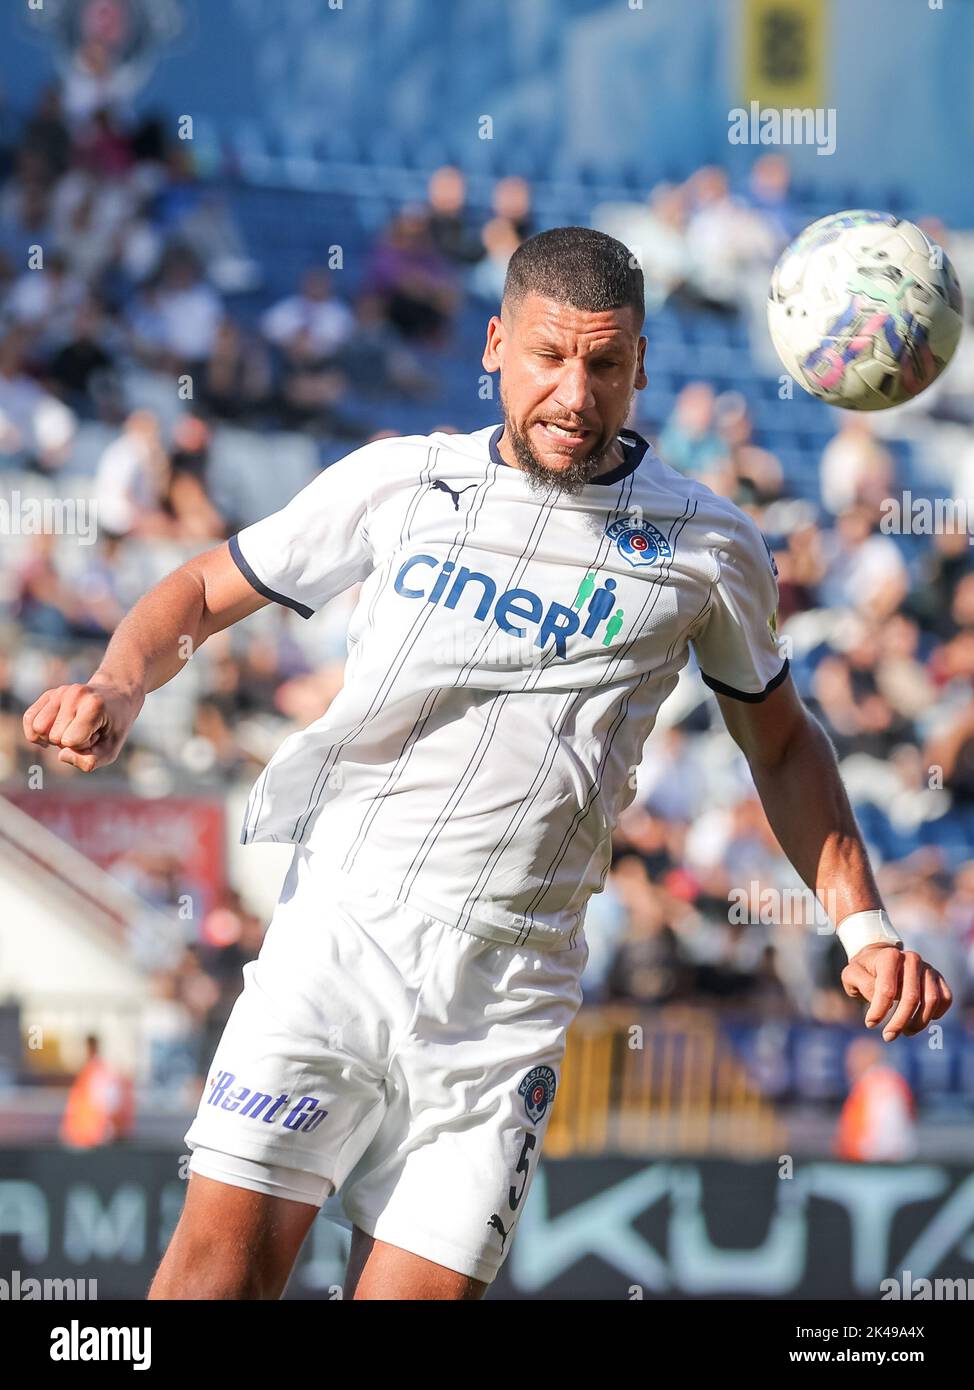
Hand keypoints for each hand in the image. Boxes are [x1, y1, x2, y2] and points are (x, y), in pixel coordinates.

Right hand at [23, 680, 143, 771]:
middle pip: (54, 737)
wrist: (116, 697)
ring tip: (72, 729)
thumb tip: (62, 756)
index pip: (71, 740)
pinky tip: (52, 733)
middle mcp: (73, 694)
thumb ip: (90, 761)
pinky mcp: (49, 694)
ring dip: (52, 737)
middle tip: (88, 732)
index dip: (83, 746)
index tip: (97, 735)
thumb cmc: (113, 727)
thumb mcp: (111, 749)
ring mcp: (60, 692)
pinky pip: (29, 719)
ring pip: (37, 729)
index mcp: (93, 705)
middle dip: (69, 743)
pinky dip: (37, 732)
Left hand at [841, 943, 952, 1040]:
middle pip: (911, 997)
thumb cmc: (864, 970)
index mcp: (890, 956)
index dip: (879, 1011)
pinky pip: (945, 998)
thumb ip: (861, 984)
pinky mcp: (938, 977)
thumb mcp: (851, 974)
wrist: (880, 959)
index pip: (887, 989)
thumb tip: (878, 999)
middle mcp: (912, 959)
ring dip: (919, 1022)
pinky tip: (921, 1020)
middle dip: (899, 1022)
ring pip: (931, 1000)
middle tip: (888, 1037)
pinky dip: (936, 1013)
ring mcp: (927, 968)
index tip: (870, 1024)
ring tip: (905, 1032)